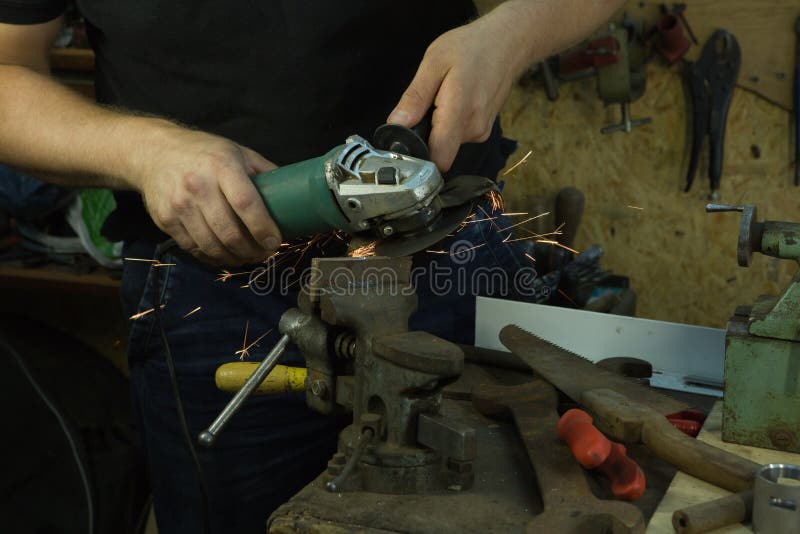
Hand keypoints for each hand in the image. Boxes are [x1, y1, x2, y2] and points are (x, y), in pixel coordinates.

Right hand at [133, 123, 280, 265]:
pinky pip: (194, 249)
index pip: (246, 204)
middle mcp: (198, 185)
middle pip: (229, 232)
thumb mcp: (237, 152)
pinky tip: (225, 255)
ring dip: (234, 258)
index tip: (274, 241)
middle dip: (251, 251)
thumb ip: (265, 173)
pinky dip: (213, 258)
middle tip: (264, 253)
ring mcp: (179, 204)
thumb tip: (296, 194)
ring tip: (247, 257)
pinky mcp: (166, 220)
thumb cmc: (204, 152)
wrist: (153, 152)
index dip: (263, 228)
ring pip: (211, 246)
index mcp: (222, 165)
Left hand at [387, 14, 525, 171]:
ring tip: (444, 97)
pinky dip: (449, 123)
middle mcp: (473, 129)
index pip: (438, 159)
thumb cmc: (472, 47)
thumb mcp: (434, 63)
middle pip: (438, 152)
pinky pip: (456, 136)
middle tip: (427, 104)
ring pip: (446, 144)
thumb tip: (396, 124)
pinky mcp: (482, 130)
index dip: (418, 156)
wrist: (507, 43)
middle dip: (424, 134)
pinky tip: (455, 100)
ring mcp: (480, 132)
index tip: (407, 140)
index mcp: (459, 113)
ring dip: (437, 126)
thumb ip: (415, 97)